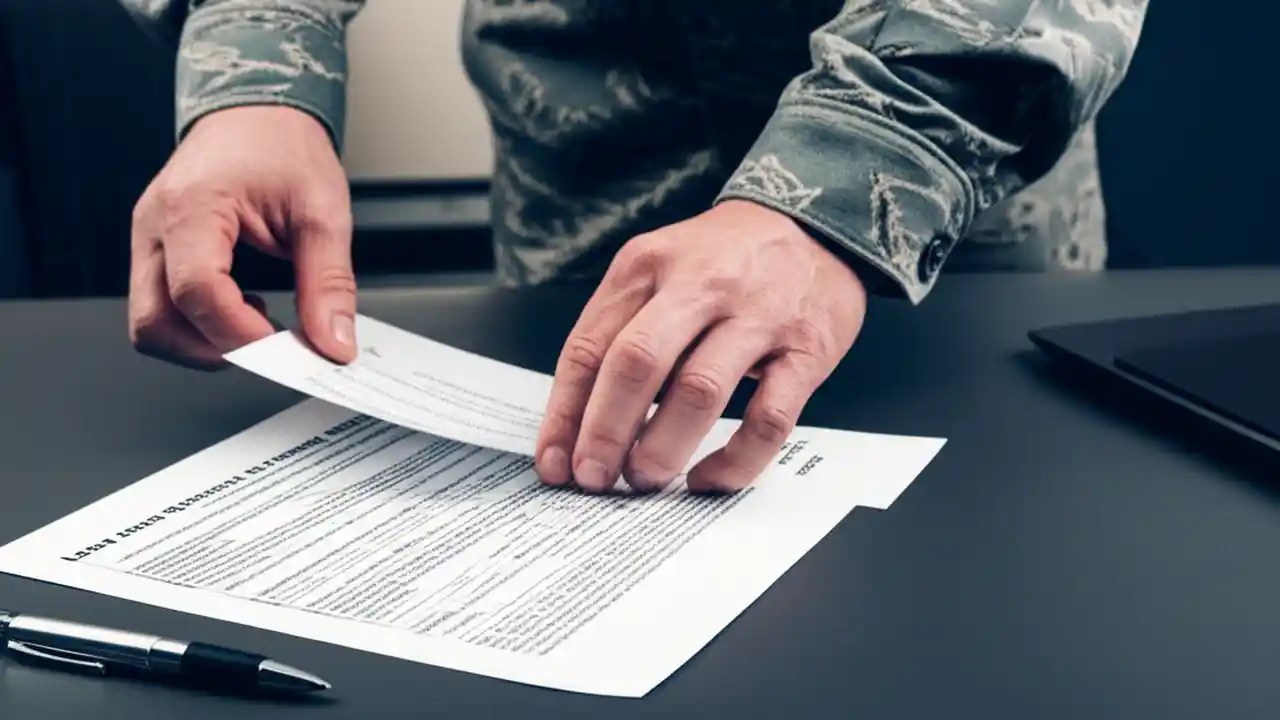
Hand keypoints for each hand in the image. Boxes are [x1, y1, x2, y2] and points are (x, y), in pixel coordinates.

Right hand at [129, 105, 356, 369]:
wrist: (256, 113)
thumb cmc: (282, 145)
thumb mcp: (323, 211)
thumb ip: (328, 283)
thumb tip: (333, 343)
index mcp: (193, 206)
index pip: (197, 292)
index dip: (240, 334)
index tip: (286, 348)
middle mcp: (156, 226)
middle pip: (156, 322)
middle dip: (214, 350)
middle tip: (272, 347)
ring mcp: (149, 240)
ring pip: (151, 323)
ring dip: (204, 343)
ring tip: (259, 323)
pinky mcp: (157, 251)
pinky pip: (162, 307)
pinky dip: (200, 325)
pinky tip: (243, 308)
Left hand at [535, 199, 866, 493]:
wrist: (817, 224)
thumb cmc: (725, 262)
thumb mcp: (660, 270)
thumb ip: (623, 333)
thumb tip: (583, 426)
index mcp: (647, 265)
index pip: (590, 346)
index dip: (566, 413)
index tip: (554, 463)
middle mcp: (700, 285)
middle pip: (637, 362)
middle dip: (606, 432)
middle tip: (595, 478)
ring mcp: (758, 316)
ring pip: (699, 391)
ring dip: (663, 447)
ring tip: (645, 480)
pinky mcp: (807, 350)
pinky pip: (769, 418)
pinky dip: (735, 460)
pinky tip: (709, 477)